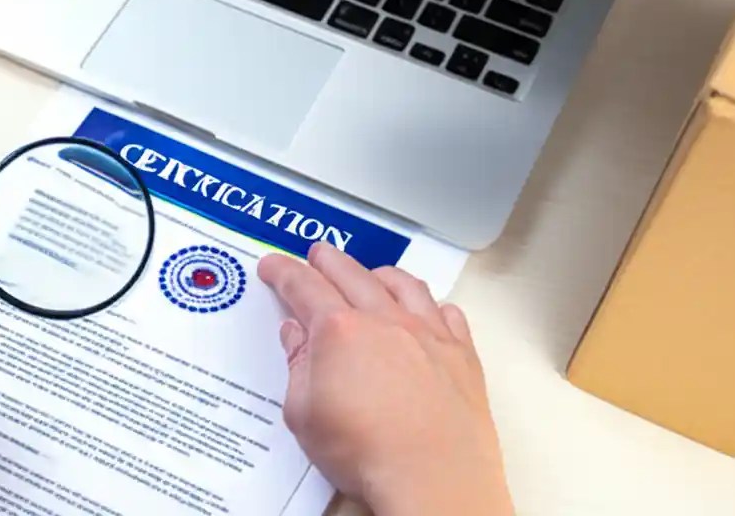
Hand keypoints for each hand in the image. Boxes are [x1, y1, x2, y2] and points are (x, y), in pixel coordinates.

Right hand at [259, 244, 512, 515]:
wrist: (433, 479)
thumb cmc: (370, 453)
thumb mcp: (305, 415)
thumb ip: (298, 367)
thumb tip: (296, 337)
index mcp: (339, 331)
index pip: (303, 286)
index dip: (283, 272)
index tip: (274, 267)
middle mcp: (385, 321)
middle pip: (350, 273)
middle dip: (327, 260)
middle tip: (315, 255)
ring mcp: (428, 334)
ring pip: (402, 284)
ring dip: (378, 272)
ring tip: (369, 272)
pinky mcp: (460, 355)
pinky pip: (447, 312)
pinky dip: (432, 303)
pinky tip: (427, 309)